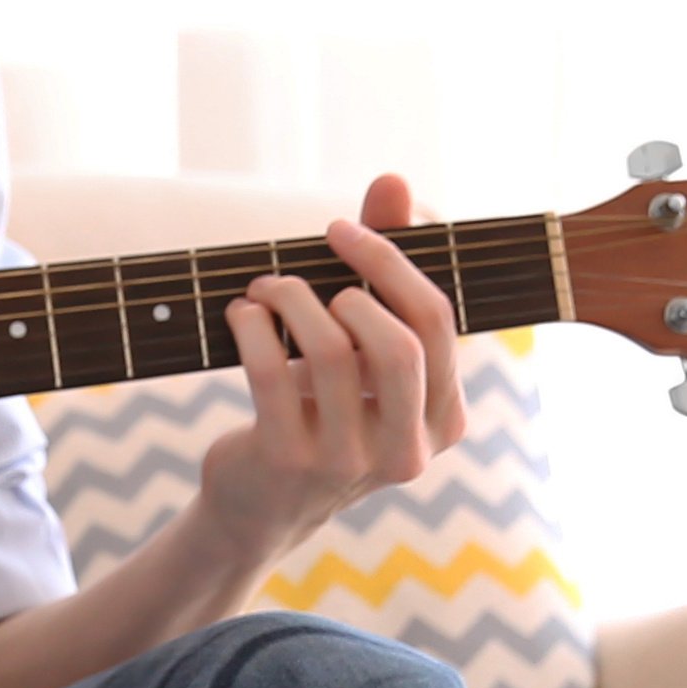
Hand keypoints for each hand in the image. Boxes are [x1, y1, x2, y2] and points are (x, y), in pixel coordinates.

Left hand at [189, 173, 467, 562]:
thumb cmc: (320, 409)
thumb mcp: (360, 346)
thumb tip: (395, 180)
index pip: (437, 325)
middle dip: (351, 285)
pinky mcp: (289, 464)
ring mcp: (349, 463)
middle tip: (304, 266)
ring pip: (330, 353)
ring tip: (265, 288)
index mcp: (445, 420)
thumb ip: (383, 264)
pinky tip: (241, 314)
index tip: (342, 230)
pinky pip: (271, 371)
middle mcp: (409, 451)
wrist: (261, 506)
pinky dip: (252, 325)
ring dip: (289, 299)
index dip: (391, 263)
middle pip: (401, 344)